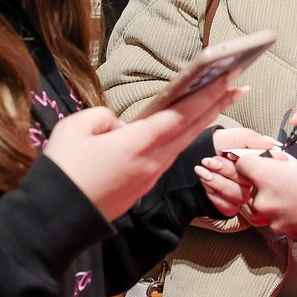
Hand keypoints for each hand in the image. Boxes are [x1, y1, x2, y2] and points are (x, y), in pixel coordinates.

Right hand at [45, 82, 245, 220]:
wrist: (54, 218)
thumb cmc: (63, 171)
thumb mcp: (75, 128)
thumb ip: (104, 117)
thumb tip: (121, 126)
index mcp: (138, 143)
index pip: (181, 114)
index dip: (207, 94)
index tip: (229, 78)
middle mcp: (152, 161)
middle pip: (192, 128)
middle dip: (218, 104)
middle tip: (242, 86)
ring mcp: (149, 176)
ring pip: (183, 142)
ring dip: (204, 120)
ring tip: (220, 101)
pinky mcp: (142, 187)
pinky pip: (169, 155)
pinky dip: (184, 137)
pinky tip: (186, 128)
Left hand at [192, 128, 277, 217]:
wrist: (191, 157)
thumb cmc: (215, 145)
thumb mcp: (235, 136)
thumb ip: (255, 140)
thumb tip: (273, 145)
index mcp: (258, 164)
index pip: (265, 169)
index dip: (247, 163)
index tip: (230, 154)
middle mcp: (253, 182)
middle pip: (251, 183)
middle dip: (226, 170)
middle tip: (210, 160)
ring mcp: (242, 195)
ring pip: (240, 196)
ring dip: (218, 182)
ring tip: (203, 171)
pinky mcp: (230, 207)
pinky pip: (228, 206)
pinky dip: (214, 194)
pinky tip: (205, 183)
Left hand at [232, 153, 296, 240]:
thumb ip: (289, 165)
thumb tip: (285, 167)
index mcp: (267, 177)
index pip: (243, 165)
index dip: (252, 160)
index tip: (260, 160)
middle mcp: (266, 201)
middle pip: (252, 190)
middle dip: (265, 184)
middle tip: (284, 177)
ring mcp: (276, 221)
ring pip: (265, 209)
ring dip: (275, 201)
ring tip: (295, 194)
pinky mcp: (288, 234)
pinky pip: (280, 221)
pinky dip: (288, 215)